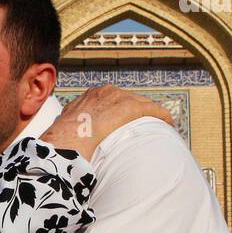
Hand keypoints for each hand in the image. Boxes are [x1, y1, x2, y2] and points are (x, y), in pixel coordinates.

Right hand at [41, 84, 173, 160]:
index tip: (123, 121)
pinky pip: (152, 109)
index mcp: (89, 96)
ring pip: (141, 103)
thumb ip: (75, 126)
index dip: (120, 111)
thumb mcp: (66, 128)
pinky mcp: (131, 107)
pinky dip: (161, 115)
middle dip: (136, 112)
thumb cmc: (63, 141)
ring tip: (157, 125)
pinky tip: (168, 123)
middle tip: (143, 125)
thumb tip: (73, 137)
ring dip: (149, 114)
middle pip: (128, 99)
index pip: (111, 100)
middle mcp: (104, 92)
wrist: (66, 140)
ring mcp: (118, 98)